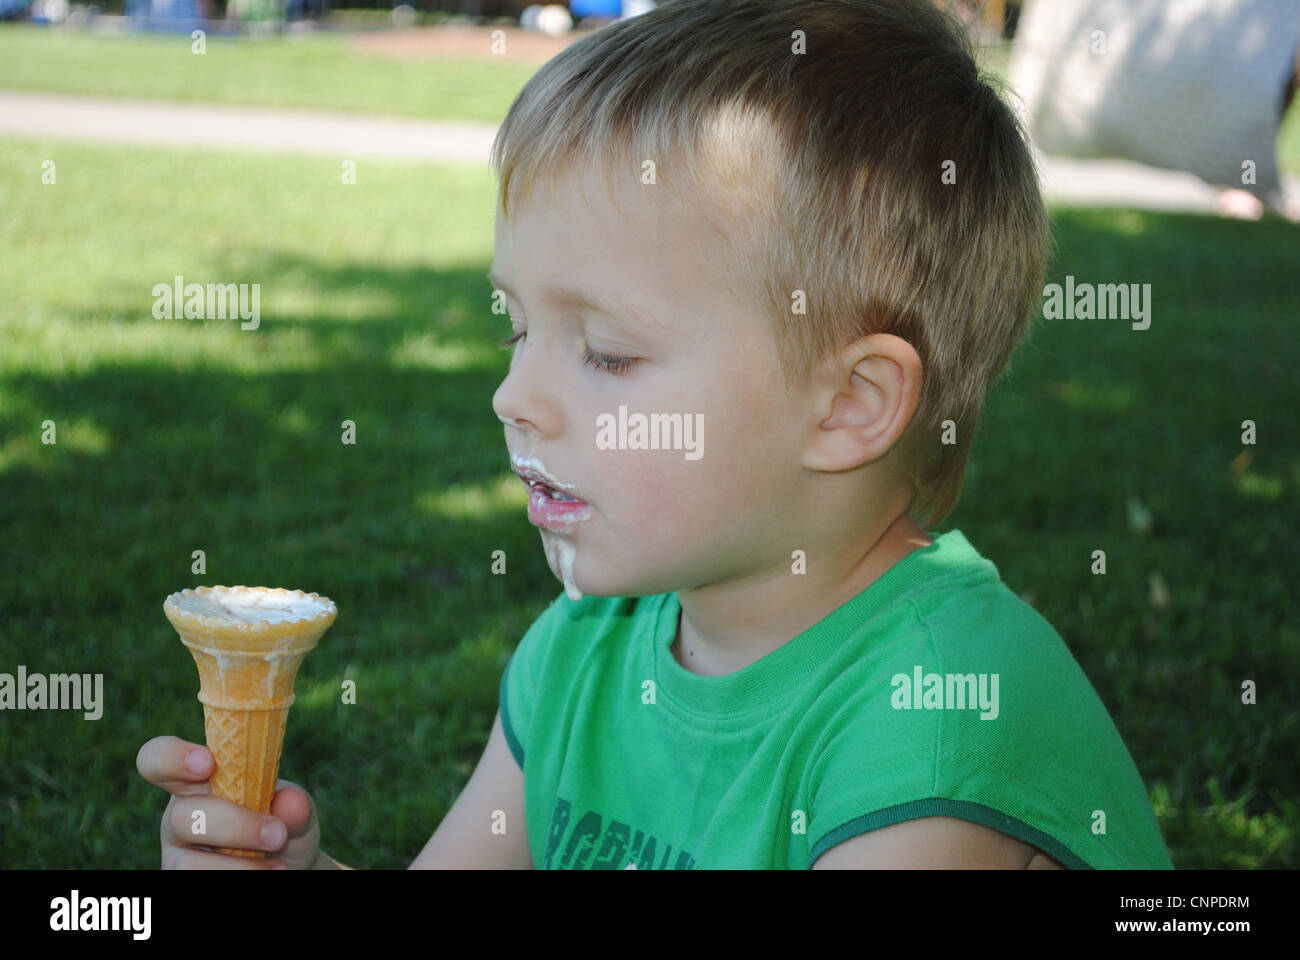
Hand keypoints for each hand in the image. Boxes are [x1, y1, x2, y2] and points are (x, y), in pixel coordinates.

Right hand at [136, 735, 319, 868]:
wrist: (290, 867)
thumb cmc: (284, 828)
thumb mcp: (296, 811)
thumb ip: (294, 804)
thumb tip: (290, 802)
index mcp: (197, 783)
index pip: (159, 758)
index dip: (173, 757)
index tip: (207, 763)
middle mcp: (180, 818)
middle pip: (182, 817)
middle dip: (236, 826)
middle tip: (278, 835)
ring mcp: (178, 858)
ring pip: (188, 865)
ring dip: (242, 867)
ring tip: (280, 867)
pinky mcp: (183, 883)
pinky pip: (199, 883)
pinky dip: (239, 880)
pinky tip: (267, 876)